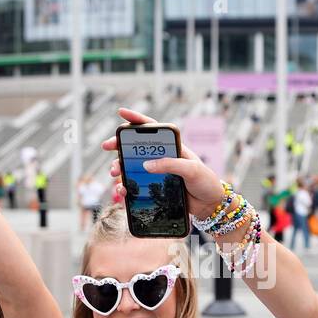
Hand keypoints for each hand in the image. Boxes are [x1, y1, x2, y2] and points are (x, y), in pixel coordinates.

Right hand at [100, 108, 226, 219]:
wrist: (211, 205)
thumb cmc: (206, 181)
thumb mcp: (191, 169)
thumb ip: (170, 164)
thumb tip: (146, 165)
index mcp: (172, 146)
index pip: (152, 129)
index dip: (136, 120)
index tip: (121, 112)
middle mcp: (162, 158)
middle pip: (135, 148)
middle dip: (119, 146)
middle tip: (106, 146)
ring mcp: (157, 173)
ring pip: (132, 167)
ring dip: (119, 167)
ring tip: (114, 173)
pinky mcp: (155, 188)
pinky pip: (136, 186)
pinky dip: (126, 188)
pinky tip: (122, 191)